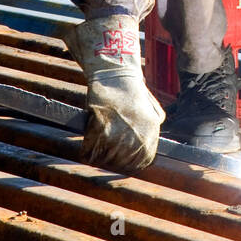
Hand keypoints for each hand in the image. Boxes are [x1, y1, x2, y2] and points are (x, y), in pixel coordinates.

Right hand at [62, 15, 163, 171]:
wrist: (116, 74)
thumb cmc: (133, 92)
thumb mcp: (153, 109)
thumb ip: (155, 129)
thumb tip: (152, 149)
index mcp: (150, 131)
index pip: (143, 162)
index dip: (131, 166)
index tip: (122, 165)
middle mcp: (135, 133)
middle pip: (122, 162)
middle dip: (112, 164)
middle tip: (104, 161)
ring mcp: (117, 130)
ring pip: (106, 158)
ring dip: (99, 159)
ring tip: (94, 156)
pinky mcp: (99, 123)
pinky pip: (90, 147)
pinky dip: (86, 151)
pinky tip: (85, 149)